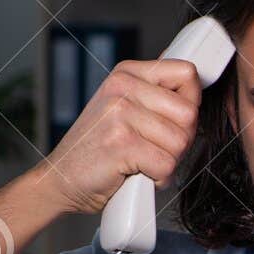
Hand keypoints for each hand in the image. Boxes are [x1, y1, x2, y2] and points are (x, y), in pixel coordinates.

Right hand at [28, 58, 203, 215]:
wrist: (61, 179)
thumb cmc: (98, 149)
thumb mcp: (123, 109)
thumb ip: (155, 94)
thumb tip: (192, 77)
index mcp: (127, 74)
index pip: (187, 74)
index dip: (191, 105)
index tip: (175, 122)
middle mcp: (122, 86)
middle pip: (189, 113)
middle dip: (181, 141)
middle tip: (155, 149)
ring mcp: (120, 113)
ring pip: (180, 143)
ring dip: (168, 163)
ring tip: (142, 162)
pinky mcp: (121, 143)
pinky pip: (167, 165)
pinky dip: (159, 179)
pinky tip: (139, 175)